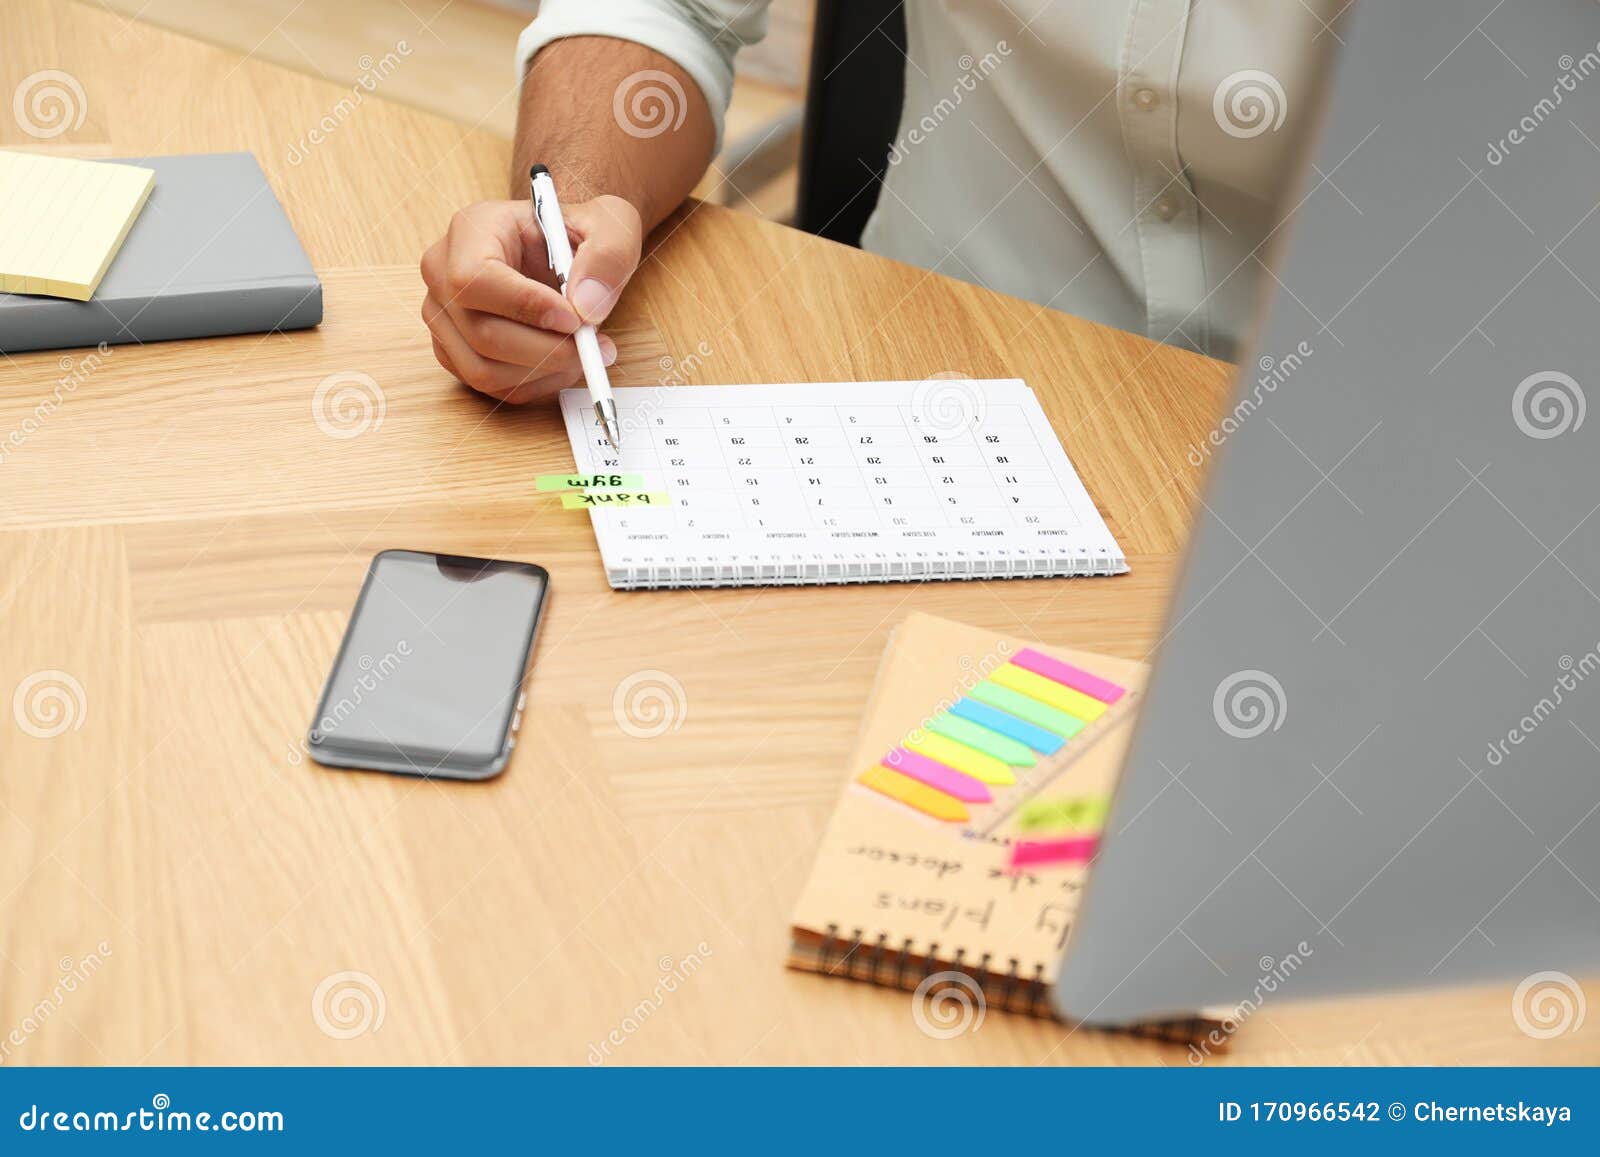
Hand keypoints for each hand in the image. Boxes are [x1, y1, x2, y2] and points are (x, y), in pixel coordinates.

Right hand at [420, 194, 641, 402]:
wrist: (563, 251)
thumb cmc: (577, 234)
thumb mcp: (608, 227)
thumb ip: (606, 258)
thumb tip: (587, 308)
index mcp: (470, 230)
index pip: (475, 278)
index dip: (526, 307)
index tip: (574, 319)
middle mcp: (443, 274)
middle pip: (482, 334)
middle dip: (548, 350)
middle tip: (593, 346)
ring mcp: (442, 318)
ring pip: (485, 370)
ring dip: (545, 371)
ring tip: (583, 351)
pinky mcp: (456, 353)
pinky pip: (494, 388)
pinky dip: (537, 384)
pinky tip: (563, 361)